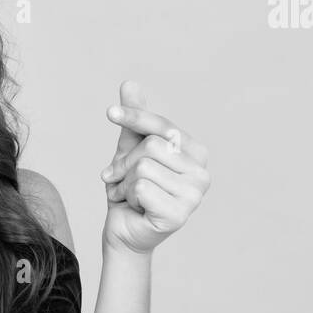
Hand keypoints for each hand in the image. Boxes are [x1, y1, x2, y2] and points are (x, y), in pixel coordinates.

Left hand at [99, 80, 209, 255]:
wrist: (124, 230)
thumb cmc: (131, 188)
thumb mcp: (130, 149)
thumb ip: (134, 120)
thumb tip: (130, 82)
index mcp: (196, 153)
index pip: (164, 126)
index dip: (135, 117)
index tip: (110, 112)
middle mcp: (202, 172)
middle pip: (150, 146)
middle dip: (124, 163)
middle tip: (119, 179)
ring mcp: (195, 195)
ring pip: (143, 168)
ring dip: (124, 182)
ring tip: (127, 194)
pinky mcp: (180, 214)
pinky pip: (141, 188)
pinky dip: (127, 197)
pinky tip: (134, 207)